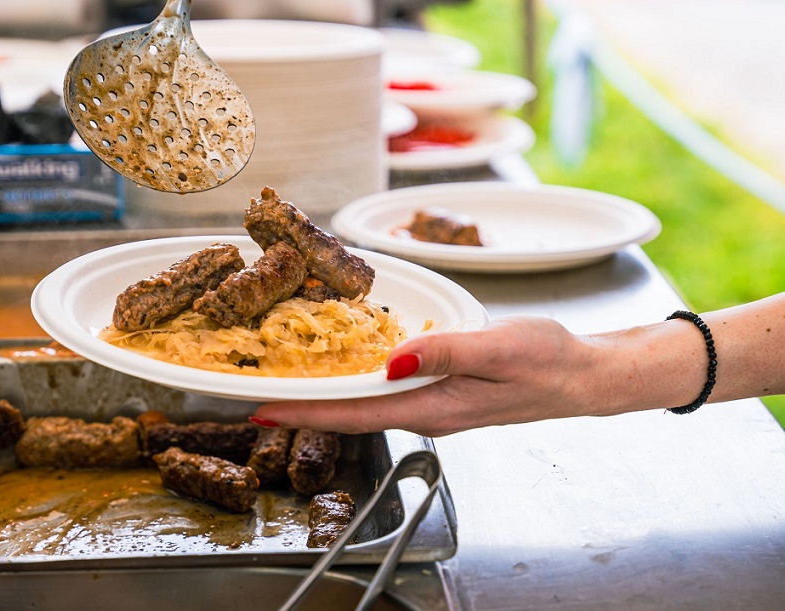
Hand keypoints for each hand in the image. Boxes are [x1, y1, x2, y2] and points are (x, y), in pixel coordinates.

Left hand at [253, 316, 599, 436]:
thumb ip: (445, 353)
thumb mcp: (499, 348)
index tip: (263, 411)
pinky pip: (385, 387)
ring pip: (365, 399)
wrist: (579, 375)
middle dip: (303, 404)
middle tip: (258, 391)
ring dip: (325, 390)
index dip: (306, 412)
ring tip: (287, 377)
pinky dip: (356, 376)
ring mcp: (431, 403)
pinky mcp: (439, 389)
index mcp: (433, 407)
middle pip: (351, 410)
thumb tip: (392, 360)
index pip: (355, 414)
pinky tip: (343, 362)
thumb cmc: (547, 361)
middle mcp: (425, 411)